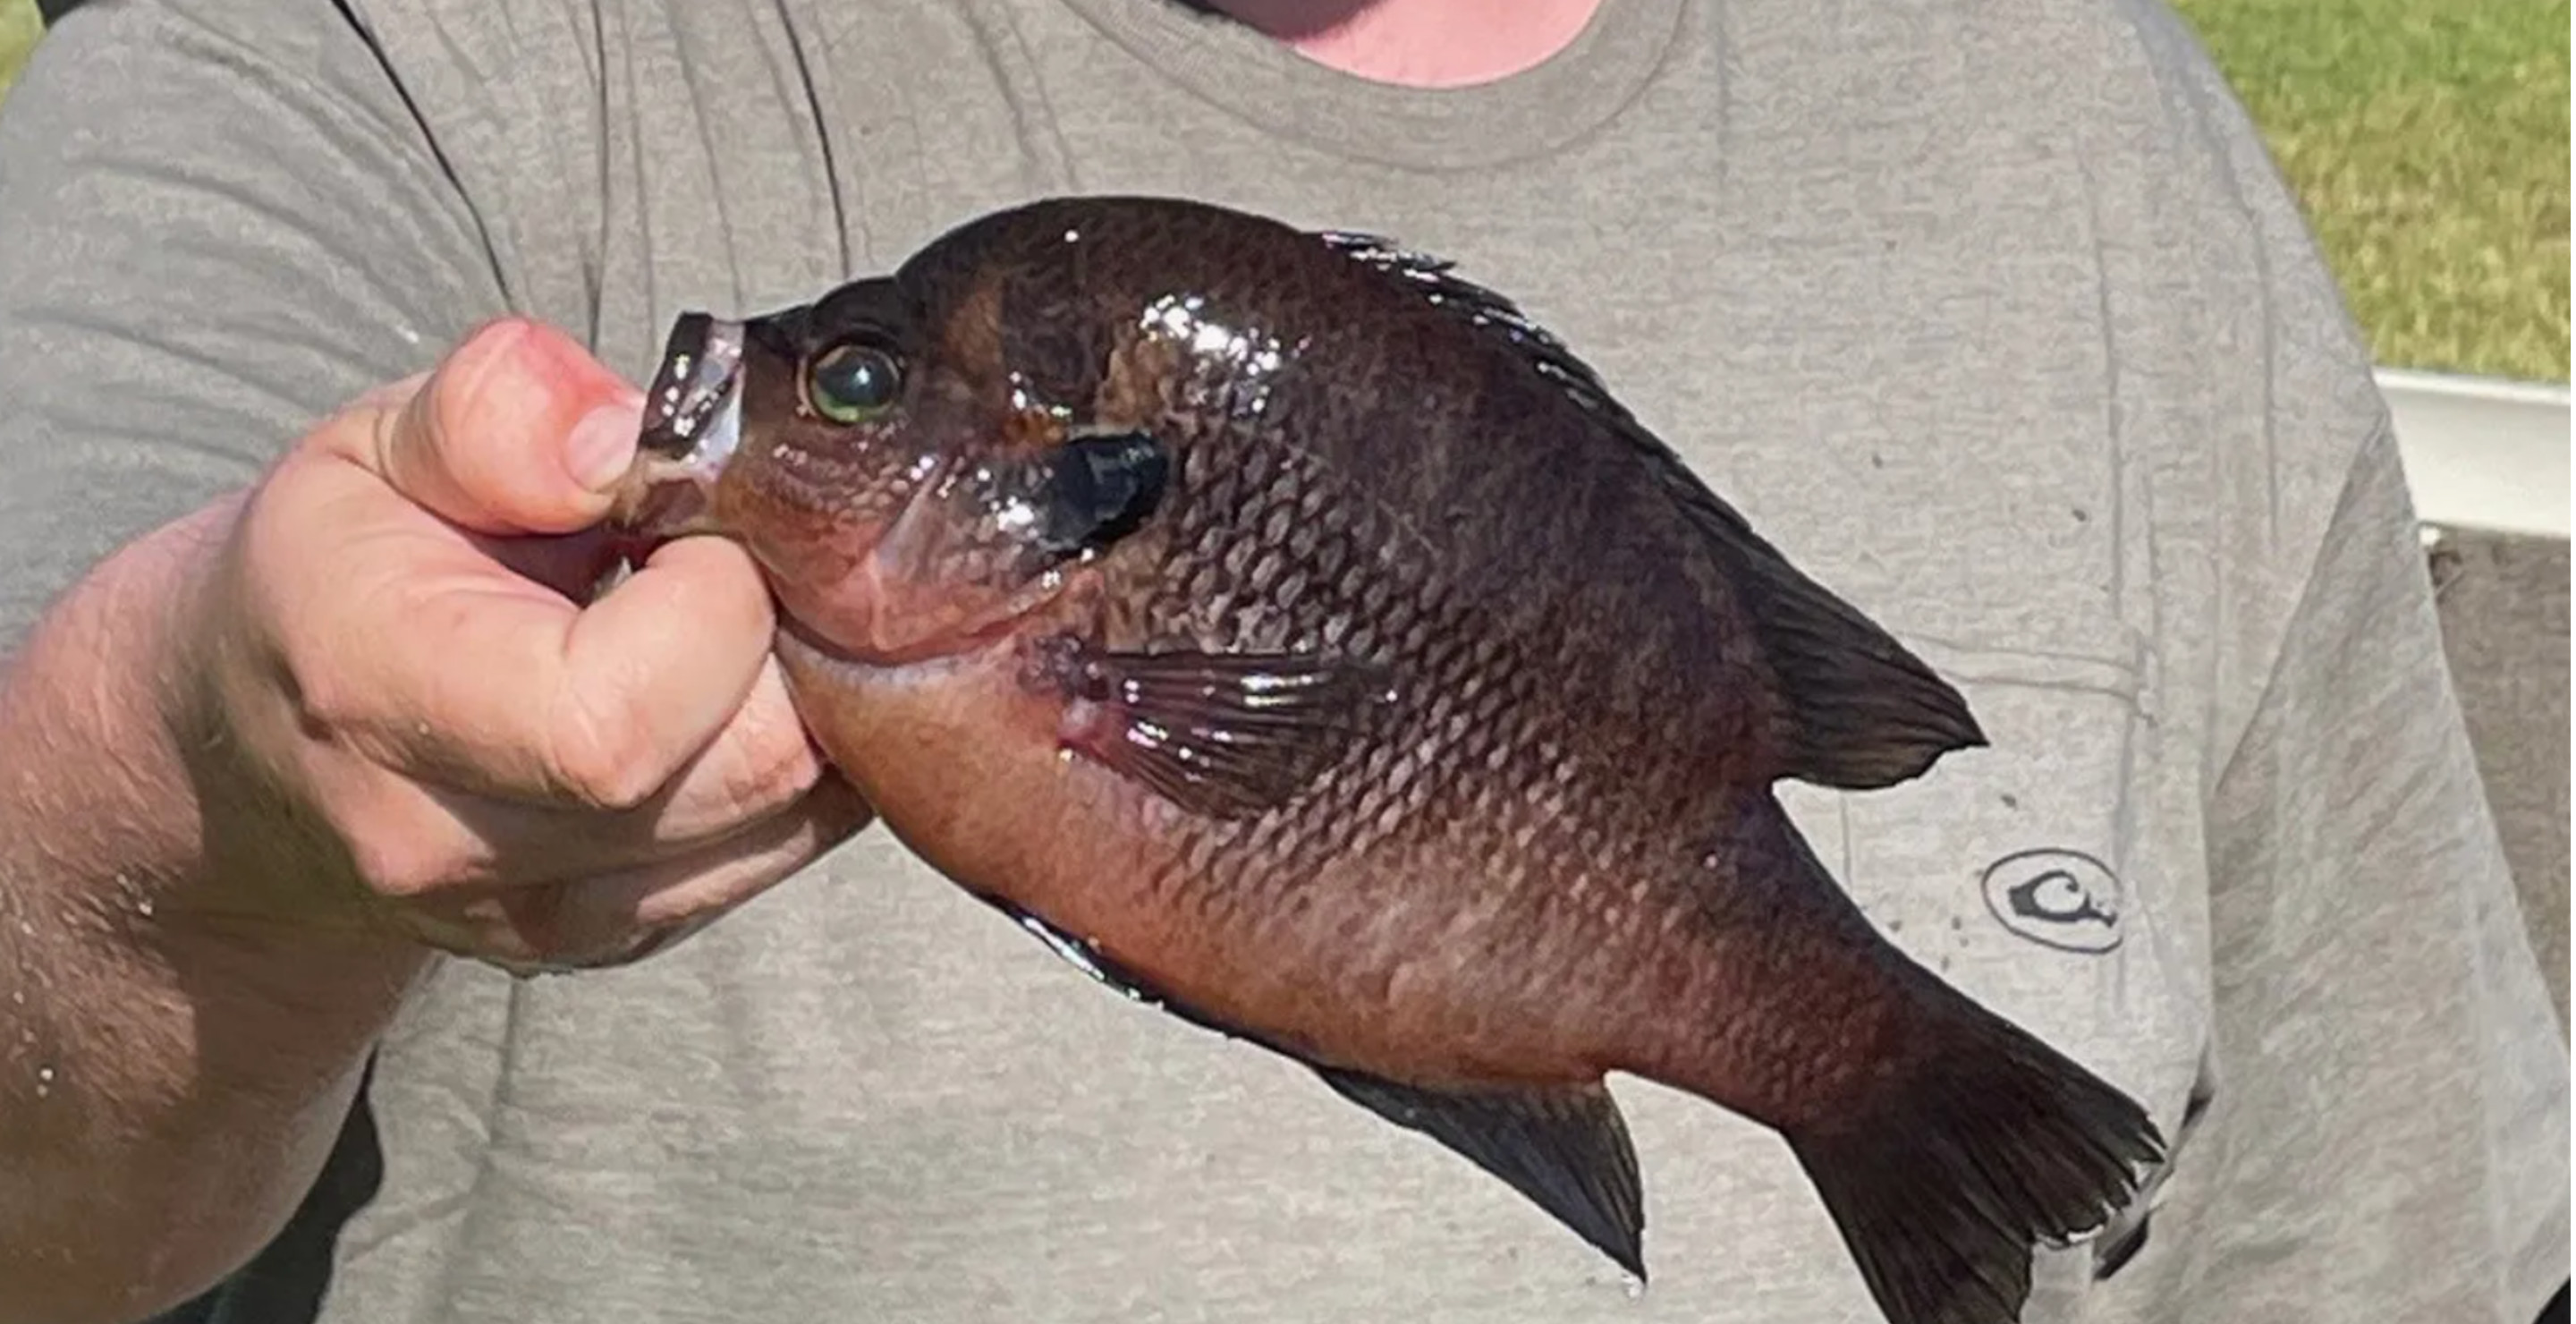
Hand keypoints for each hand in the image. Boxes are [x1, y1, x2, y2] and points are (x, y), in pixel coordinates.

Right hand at [185, 317, 871, 970]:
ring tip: (721, 615)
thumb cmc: (334, 578)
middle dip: (791, 633)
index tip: (693, 514)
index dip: (716, 594)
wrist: (257, 747)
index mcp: (382, 703)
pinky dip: (801, 749)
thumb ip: (496, 415)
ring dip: (808, 692)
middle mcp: (461, 847)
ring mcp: (552, 918)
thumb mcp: (375, 446)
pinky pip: (792, 840)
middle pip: (753, 767)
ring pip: (800, 810)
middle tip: (734, 555)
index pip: (625, 711)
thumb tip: (632, 438)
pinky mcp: (623, 936)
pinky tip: (728, 683)